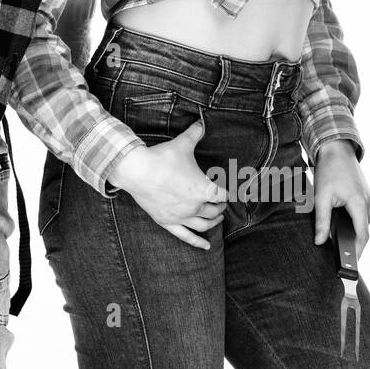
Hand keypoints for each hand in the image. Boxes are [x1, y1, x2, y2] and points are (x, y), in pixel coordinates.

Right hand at [107, 120, 227, 250]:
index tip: (231, 191)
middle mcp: (196, 205)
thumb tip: (202, 121)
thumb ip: (195, 133)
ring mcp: (181, 216)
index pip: (224, 195)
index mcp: (204, 189)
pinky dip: (198, 242)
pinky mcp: (168, 221)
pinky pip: (186, 236)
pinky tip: (207, 247)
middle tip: (220, 203)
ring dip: (213, 223)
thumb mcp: (183, 143)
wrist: (137, 170)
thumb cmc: (162, 158)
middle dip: (220, 207)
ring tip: (216, 219)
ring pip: (203, 224)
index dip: (229, 193)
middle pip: (215, 211)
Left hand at [313, 140, 369, 259]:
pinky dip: (352, 223)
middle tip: (337, 255)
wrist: (338, 150)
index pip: (362, 237)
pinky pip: (362, 218)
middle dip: (351, 244)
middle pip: (362, 233)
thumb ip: (321, 221)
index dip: (357, 253)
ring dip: (351, 232)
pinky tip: (340, 222)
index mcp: (361, 205)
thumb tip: (319, 241)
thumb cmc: (330, 171)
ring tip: (335, 237)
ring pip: (362, 226)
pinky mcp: (368, 200)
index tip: (349, 266)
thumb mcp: (321, 197)